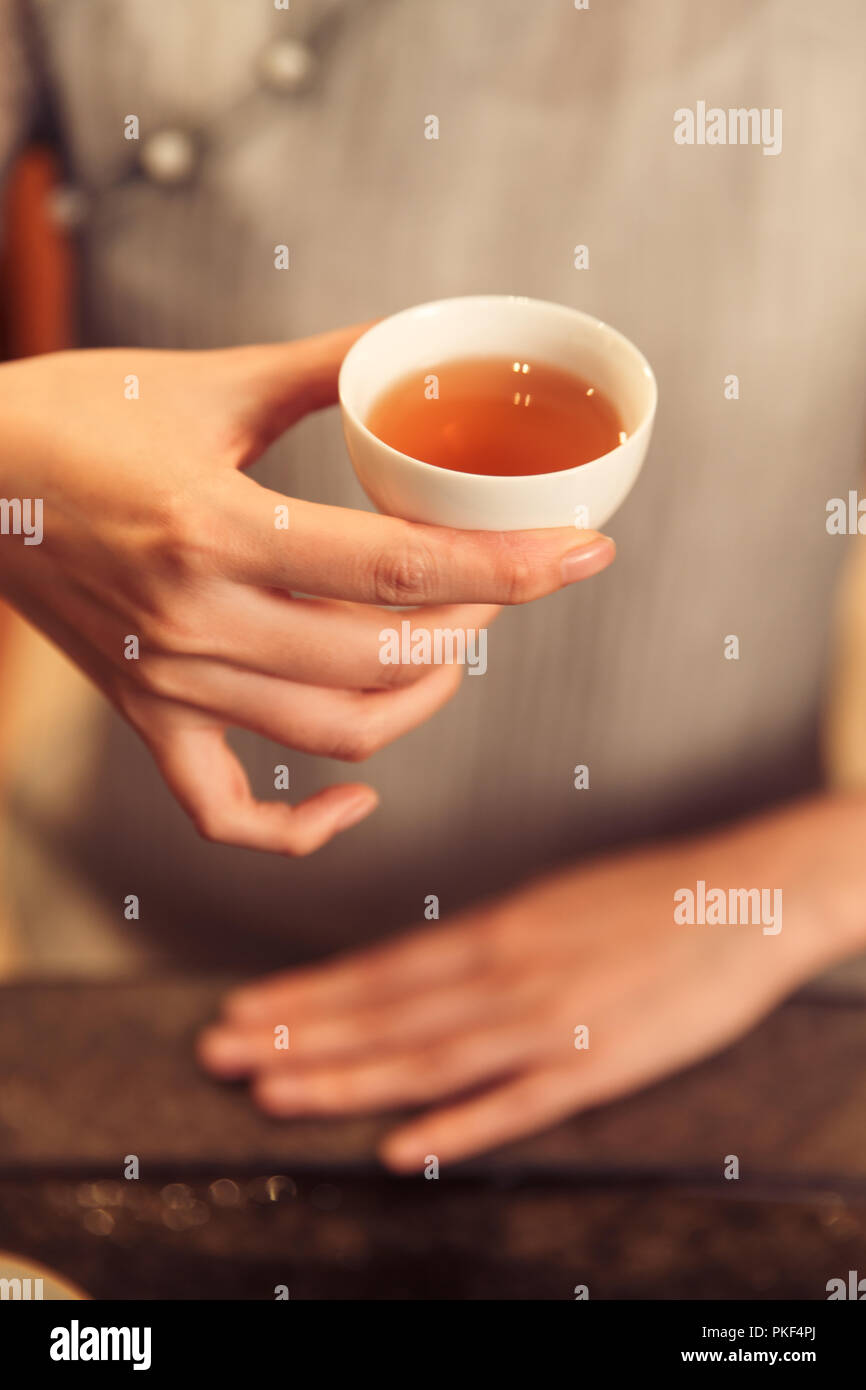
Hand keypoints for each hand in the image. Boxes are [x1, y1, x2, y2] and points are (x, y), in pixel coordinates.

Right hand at [0, 329, 614, 854]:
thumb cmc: (74, 418)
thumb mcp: (206, 382)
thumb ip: (324, 367)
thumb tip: (417, 343)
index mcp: (217, 528)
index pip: (401, 567)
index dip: (511, 565)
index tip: (587, 551)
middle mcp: (196, 620)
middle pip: (384, 657)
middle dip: (476, 621)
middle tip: (511, 577)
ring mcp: (170, 682)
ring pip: (334, 733)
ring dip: (419, 699)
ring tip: (451, 648)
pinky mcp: (149, 715)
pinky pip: (225, 814)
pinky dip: (299, 827)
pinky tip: (357, 795)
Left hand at [198, 809, 834, 1166]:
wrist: (745, 895)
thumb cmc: (647, 894)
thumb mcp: (553, 898)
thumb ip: (486, 939)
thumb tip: (415, 966)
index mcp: (497, 928)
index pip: (378, 969)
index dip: (305, 994)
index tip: (242, 1008)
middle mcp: (508, 974)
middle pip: (384, 1014)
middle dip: (294, 1035)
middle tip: (219, 1053)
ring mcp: (551, 1023)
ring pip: (428, 1058)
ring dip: (345, 1078)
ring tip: (272, 1092)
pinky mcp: (601, 1066)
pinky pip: (517, 1105)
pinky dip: (457, 1129)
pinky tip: (402, 1149)